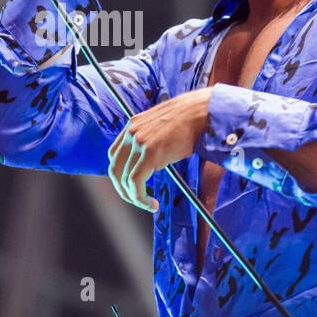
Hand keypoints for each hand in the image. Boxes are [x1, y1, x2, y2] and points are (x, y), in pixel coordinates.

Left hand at [107, 87, 212, 211]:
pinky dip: (140, 198)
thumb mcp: (161, 127)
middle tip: (136, 200)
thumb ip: (150, 140)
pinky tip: (152, 204)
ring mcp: (139, 143)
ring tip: (148, 204)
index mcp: (132, 126)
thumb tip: (150, 161)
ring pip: (125, 179)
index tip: (131, 185)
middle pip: (115, 169)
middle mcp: (131, 133)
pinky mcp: (150, 154)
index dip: (120, 174)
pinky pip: (136, 182)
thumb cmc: (189, 120)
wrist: (201, 112)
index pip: (114, 155)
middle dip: (123, 189)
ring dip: (134, 197)